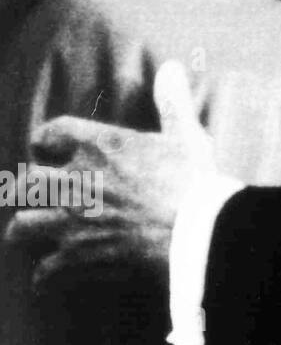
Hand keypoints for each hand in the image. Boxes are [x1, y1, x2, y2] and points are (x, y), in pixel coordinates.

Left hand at [4, 62, 213, 290]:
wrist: (194, 231)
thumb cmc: (192, 180)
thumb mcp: (186, 134)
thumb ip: (172, 101)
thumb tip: (173, 68)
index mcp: (98, 146)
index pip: (51, 133)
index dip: (47, 139)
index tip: (48, 145)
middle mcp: (74, 182)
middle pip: (24, 183)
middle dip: (27, 189)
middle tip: (39, 192)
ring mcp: (70, 222)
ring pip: (21, 227)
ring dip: (28, 229)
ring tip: (37, 231)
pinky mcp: (77, 258)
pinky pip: (45, 271)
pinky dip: (48, 274)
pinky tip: (54, 276)